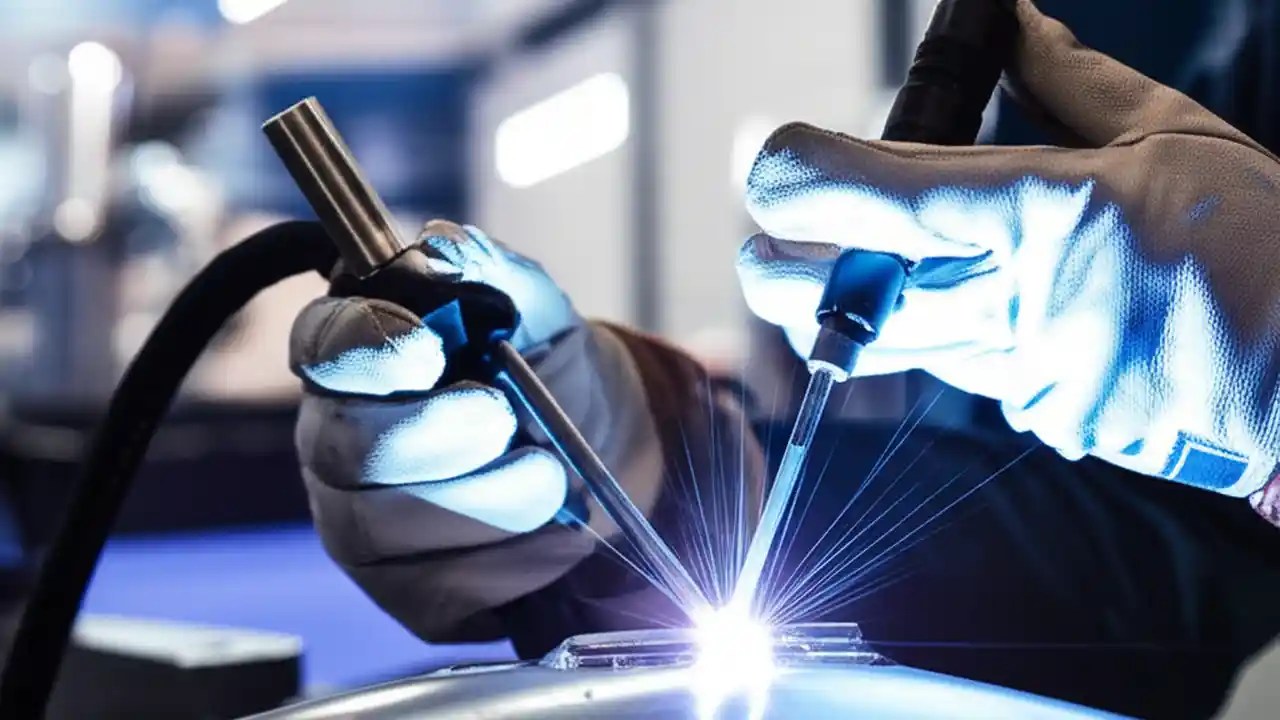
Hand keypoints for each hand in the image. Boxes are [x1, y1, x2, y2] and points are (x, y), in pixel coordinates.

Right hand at [290, 220, 661, 636]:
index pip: (322, 345)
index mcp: (359, 355)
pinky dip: (511, 561)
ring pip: (389, 523)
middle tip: (503, 417)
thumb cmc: (546, 370)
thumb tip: (442, 247)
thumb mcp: (539, 312)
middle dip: (433, 433)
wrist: (597, 454)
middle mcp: (337, 438)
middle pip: (344, 446)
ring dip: (487, 500)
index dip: (365, 347)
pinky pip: (439, 587)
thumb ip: (496, 272)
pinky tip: (551, 534)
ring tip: (552, 477)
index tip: (428, 344)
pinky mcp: (401, 588)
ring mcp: (360, 520)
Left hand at [737, 0, 1279, 498]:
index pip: (896, 197)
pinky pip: (971, 370)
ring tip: (857, 274)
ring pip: (900, 342)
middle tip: (758, 251)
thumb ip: (1074, 83)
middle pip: (856, 301)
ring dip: (861, 310)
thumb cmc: (1263, 245)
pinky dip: (966, 336)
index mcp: (1057, 214)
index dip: (811, 179)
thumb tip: (1012, 25)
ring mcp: (1031, 375)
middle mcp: (1028, 302)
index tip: (766, 164)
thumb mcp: (1177, 136)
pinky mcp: (1043, 419)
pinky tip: (1006, 310)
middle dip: (783, 277)